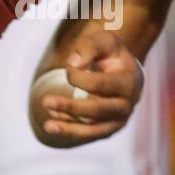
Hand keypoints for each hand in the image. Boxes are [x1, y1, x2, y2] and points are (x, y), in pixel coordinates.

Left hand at [32, 30, 143, 146]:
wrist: (123, 72)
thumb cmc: (111, 54)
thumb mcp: (104, 41)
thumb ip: (89, 47)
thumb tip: (73, 63)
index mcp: (129, 82)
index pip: (100, 84)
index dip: (78, 78)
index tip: (67, 68)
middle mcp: (127, 104)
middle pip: (97, 110)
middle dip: (71, 107)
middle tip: (45, 101)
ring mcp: (119, 120)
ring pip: (94, 129)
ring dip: (69, 128)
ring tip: (48, 126)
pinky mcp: (109, 129)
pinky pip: (89, 134)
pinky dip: (71, 129)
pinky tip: (54, 123)